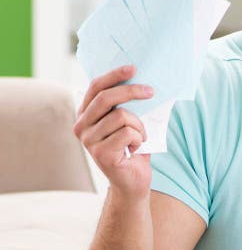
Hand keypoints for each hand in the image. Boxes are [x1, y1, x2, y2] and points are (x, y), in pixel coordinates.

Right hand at [72, 65, 153, 198]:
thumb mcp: (128, 123)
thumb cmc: (133, 149)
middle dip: (132, 91)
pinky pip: (128, 133)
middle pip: (106, 98)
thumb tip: (143, 81)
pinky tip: (135, 149)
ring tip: (139, 138)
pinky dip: (139, 138)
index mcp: (85, 115)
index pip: (95, 87)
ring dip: (139, 126)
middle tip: (151, 92)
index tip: (133, 68)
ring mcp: (89, 140)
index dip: (114, 76)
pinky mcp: (101, 153)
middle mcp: (81, 126)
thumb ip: (126, 106)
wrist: (133, 181)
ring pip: (122, 117)